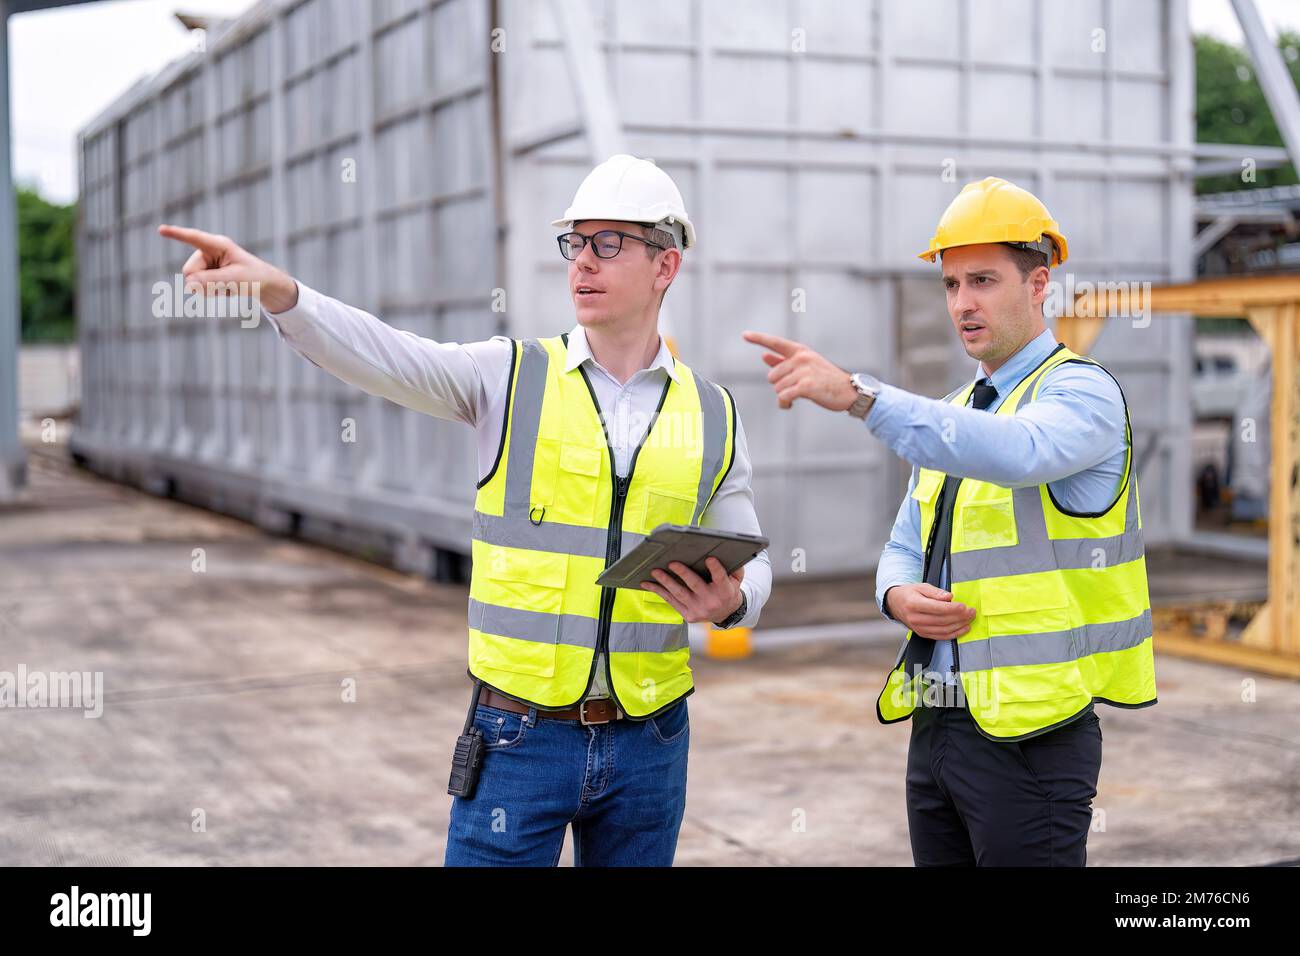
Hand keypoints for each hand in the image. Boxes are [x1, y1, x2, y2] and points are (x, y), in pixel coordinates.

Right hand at [157, 223, 298, 312]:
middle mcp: (208, 252)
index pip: (194, 238)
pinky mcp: (206, 273)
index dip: (176, 234)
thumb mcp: (235, 280)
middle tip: (225, 287)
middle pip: (189, 271)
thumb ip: (211, 281)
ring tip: (228, 287)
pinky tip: (226, 289)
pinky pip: (198, 288)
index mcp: (218, 245)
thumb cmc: (253, 277)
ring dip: (210, 290)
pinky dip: (212, 292)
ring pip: (192, 282)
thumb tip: (188, 285)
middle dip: (203, 283)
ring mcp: (206, 263)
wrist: (264, 284)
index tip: (160, 229)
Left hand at [640, 557, 743, 623]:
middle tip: (672, 563)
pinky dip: (659, 591)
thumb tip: (726, 552)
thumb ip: (734, 568)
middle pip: (695, 585)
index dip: (715, 568)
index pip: (720, 578)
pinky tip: (648, 584)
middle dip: (683, 573)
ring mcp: (698, 609)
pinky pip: (671, 601)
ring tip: (655, 571)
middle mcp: (711, 601)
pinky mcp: (688, 615)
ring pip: (678, 593)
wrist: (726, 614)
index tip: (709, 559)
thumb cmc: (727, 592)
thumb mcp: (736, 580)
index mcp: (725, 591)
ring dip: (665, 581)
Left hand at [741, 330, 858, 410]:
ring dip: (782, 396)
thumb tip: (764, 356)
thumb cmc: (826, 379)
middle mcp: (801, 358)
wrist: (849, 391)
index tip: (744, 334)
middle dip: (779, 386)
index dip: (758, 338)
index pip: (775, 342)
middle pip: (772, 375)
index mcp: (800, 351)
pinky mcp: (806, 386)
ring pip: (777, 388)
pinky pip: (783, 396)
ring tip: (794, 397)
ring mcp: (804, 371)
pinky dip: (784, 403)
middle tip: (793, 389)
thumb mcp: (806, 366)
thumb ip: (784, 361)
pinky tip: (789, 404)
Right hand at [885, 583, 975, 639]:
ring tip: (969, 618)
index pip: (936, 608)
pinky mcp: (922, 634)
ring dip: (959, 625)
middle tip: (971, 611)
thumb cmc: (909, 593)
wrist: (895, 604)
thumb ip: (936, 592)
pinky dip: (954, 634)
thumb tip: (949, 597)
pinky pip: (941, 636)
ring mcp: (918, 628)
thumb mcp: (921, 586)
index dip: (951, 608)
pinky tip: (963, 628)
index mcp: (913, 604)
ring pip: (943, 630)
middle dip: (959, 617)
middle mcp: (915, 618)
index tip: (963, 606)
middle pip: (941, 620)